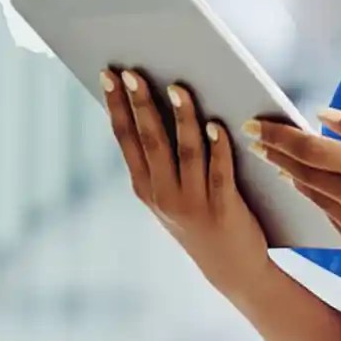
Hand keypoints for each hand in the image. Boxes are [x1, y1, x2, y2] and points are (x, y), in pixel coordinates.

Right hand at [101, 67, 270, 295]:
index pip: (126, 139)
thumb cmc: (200, 219)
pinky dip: (218, 148)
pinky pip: (219, 172)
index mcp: (145, 187)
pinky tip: (217, 126)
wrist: (231, 269)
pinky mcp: (223, 209)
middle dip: (140, 103)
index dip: (116, 106)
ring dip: (182, 118)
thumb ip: (162, 158)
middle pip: (151, 140)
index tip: (109, 74)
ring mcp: (192, 203)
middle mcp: (163, 195)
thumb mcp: (169, 194)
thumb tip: (157, 102)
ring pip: (186, 152)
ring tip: (178, 87)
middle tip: (133, 71)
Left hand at [246, 108, 340, 258]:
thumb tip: (322, 116)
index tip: (256, 126)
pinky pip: (330, 215)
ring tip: (277, 157)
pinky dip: (318, 196)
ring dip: (293, 175)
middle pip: (304, 174)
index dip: (279, 137)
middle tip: (256, 138)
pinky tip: (308, 181)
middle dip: (277, 155)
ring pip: (314, 196)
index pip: (312, 149)